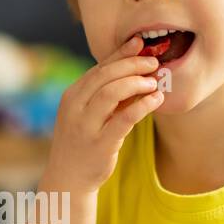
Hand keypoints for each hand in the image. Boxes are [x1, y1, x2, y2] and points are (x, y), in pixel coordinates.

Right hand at [43, 35, 164, 195]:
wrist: (68, 179)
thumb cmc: (82, 143)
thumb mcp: (88, 115)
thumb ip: (107, 95)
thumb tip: (136, 73)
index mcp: (72, 96)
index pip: (99, 67)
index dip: (121, 53)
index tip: (140, 43)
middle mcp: (75, 107)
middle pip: (105, 75)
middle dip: (132, 65)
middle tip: (153, 63)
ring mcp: (85, 126)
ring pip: (111, 92)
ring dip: (136, 82)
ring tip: (154, 82)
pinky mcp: (100, 144)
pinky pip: (124, 118)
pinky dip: (142, 105)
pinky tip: (155, 100)